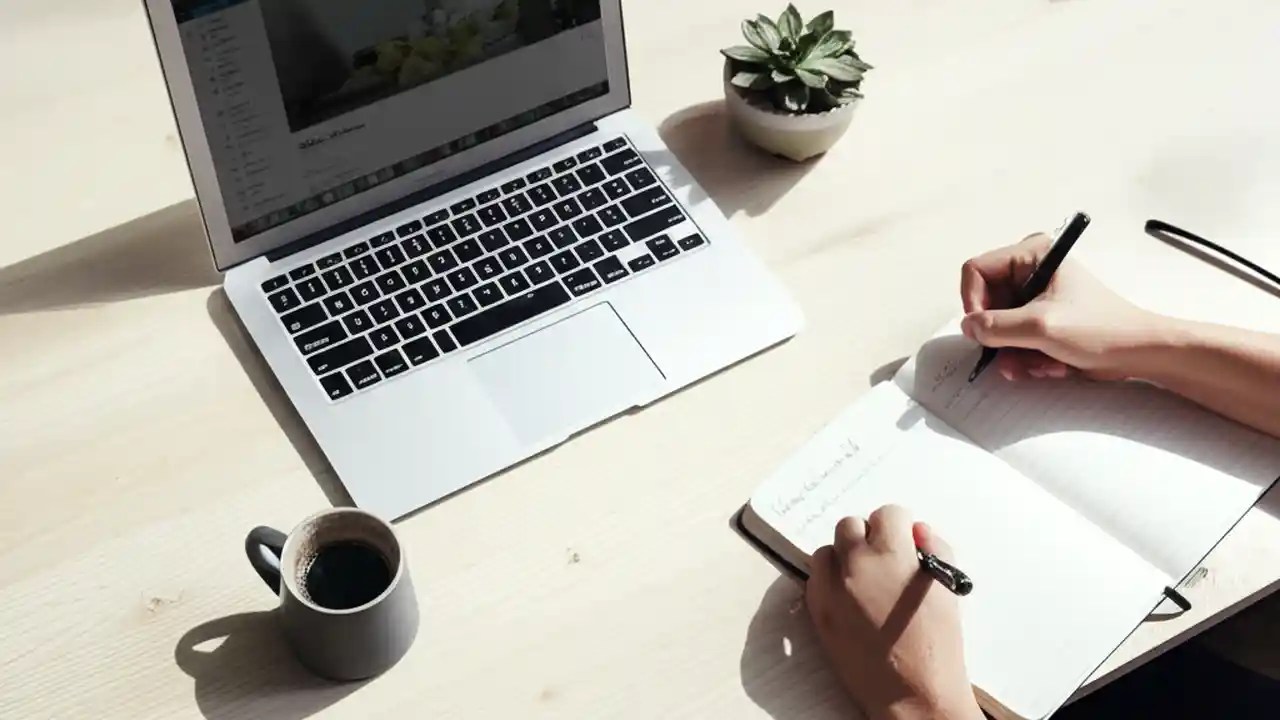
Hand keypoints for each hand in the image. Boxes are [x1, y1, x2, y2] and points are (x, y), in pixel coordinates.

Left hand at [806, 506, 982, 719]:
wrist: (912, 692)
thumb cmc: (937, 644)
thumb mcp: (946, 587)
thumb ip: (934, 549)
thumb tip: (917, 530)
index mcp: (893, 554)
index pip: (887, 513)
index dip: (898, 527)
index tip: (901, 541)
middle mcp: (857, 563)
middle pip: (851, 525)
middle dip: (868, 537)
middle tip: (882, 559)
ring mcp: (832, 587)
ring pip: (827, 550)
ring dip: (844, 557)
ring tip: (862, 579)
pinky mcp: (817, 609)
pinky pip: (814, 578)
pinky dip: (828, 580)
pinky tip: (847, 597)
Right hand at [959, 233, 1164, 380]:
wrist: (1138, 353)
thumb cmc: (1099, 330)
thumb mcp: (1041, 327)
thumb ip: (996, 326)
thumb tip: (967, 327)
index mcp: (1033, 255)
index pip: (977, 270)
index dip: (973, 302)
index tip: (983, 330)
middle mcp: (1030, 271)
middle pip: (986, 302)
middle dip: (1001, 336)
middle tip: (1017, 356)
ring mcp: (1035, 297)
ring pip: (998, 327)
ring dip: (1015, 353)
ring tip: (1043, 364)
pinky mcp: (1040, 320)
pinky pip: (1014, 340)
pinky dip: (1027, 358)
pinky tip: (1051, 365)